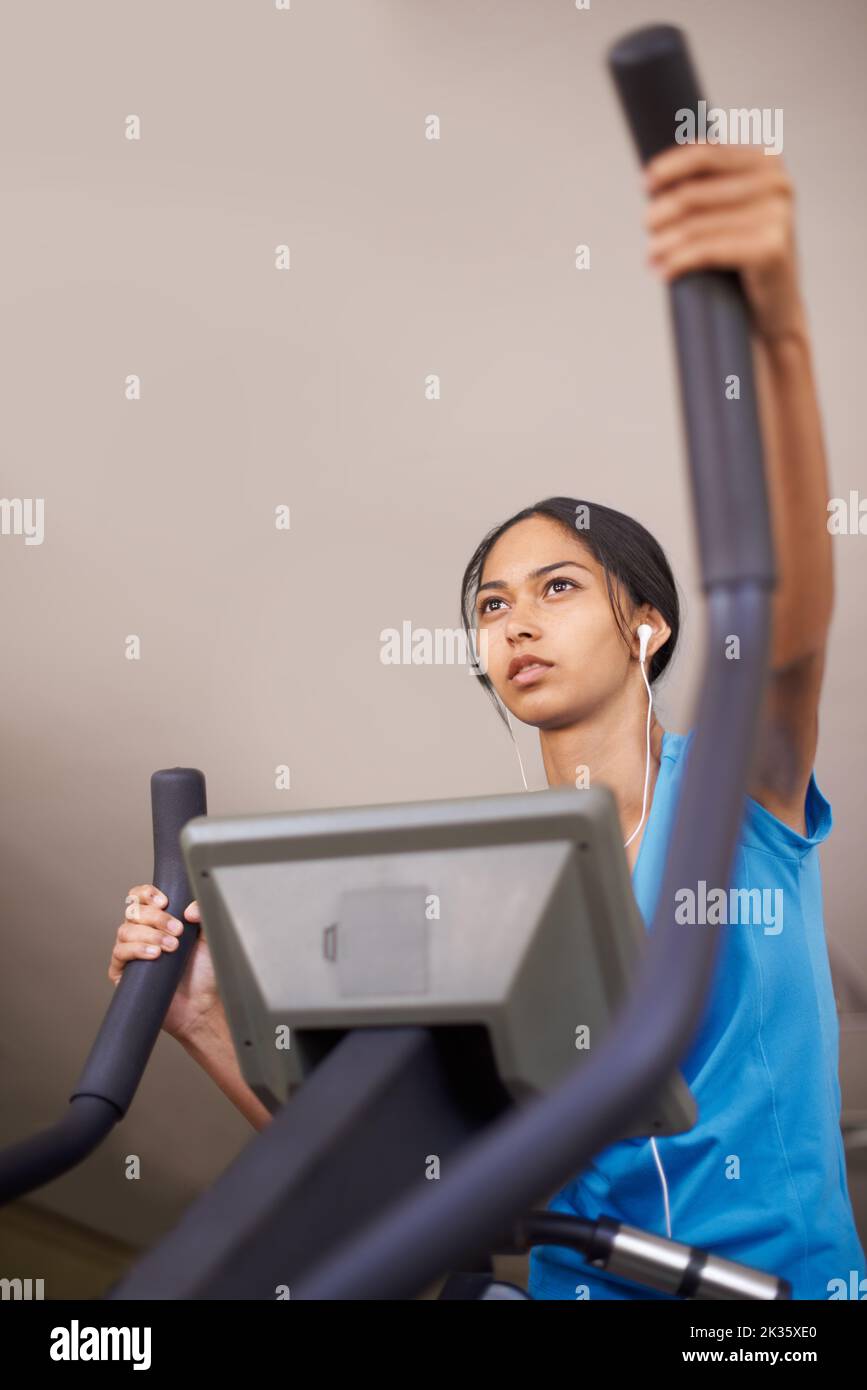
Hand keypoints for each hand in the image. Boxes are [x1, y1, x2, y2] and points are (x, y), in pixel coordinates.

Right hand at [108, 886, 220, 1040]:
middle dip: (157, 918)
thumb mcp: (209, 935)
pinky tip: (154, 955)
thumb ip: (204, 914)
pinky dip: (136, 950)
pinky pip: (120, 954)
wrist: (201, 1003)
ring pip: (125, 930)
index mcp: (158, 919)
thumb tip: (188, 908)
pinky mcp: (123, 973)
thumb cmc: (204, 970)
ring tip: (170, 947)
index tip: (165, 900)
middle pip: (134, 911)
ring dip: (149, 934)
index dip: (147, 893)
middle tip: (178, 931)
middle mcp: (141, 932)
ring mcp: (130, 952)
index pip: (140, 896)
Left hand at [643, 142, 805, 342]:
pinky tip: (662, 272)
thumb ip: (704, 185)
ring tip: (650, 255)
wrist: (776, 305)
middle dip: (661, 211)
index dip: (669, 168)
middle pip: (693, 193)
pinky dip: (677, 263)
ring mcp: (777, 215)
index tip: (644, 185)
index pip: (705, 154)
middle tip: (647, 227)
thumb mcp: (728, 209)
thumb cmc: (744, 254)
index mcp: (767, 160)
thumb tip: (651, 180)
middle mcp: (776, 182)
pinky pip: (705, 252)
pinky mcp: (770, 248)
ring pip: (694, 225)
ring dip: (662, 242)